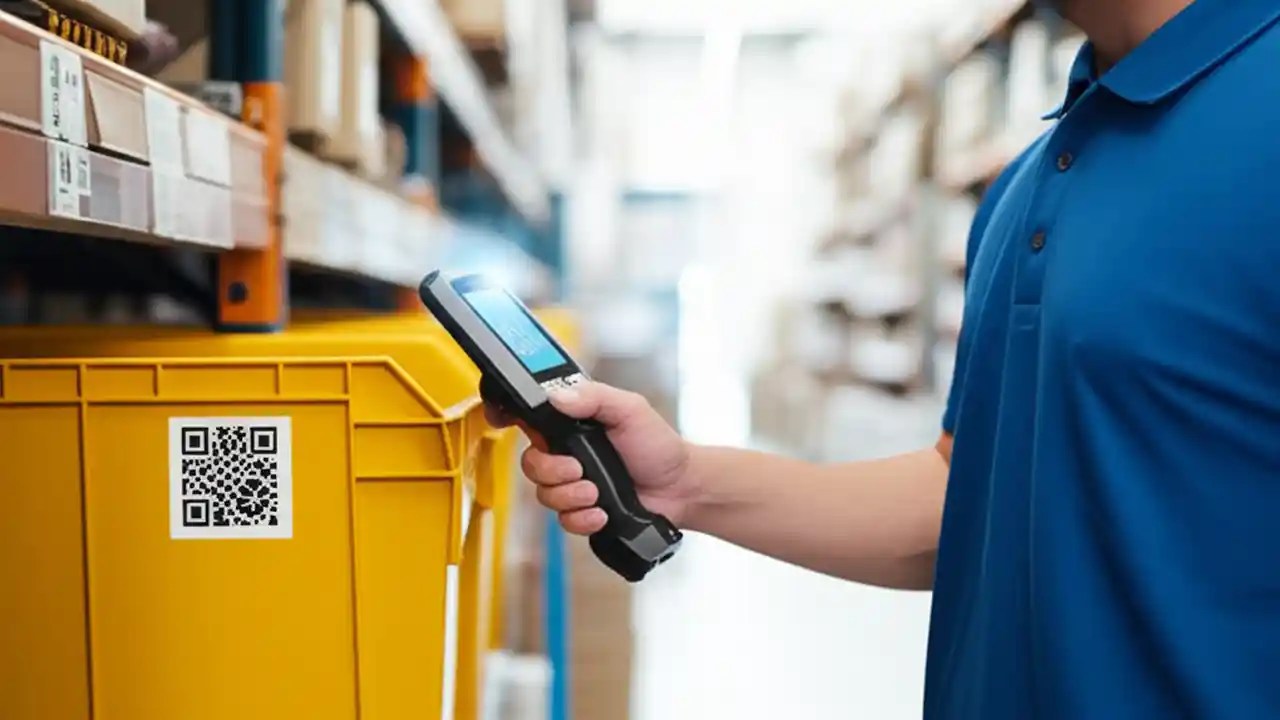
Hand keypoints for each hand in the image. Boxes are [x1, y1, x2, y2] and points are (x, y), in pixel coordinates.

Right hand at [485, 381, 696, 534]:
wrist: (681, 488)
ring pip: (544, 494)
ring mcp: (573, 484)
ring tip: (597, 494)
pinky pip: (563, 520)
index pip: (529, 417)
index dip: (508, 416)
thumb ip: (595, 398)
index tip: (500, 420)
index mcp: (572, 422)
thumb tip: (557, 397)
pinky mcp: (582, 511)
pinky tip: (601, 513)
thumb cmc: (658, 445)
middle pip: (530, 464)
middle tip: (580, 471)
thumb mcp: (630, 410)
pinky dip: (581, 519)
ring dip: (569, 497)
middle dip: (553, 472)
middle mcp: (567, 453)